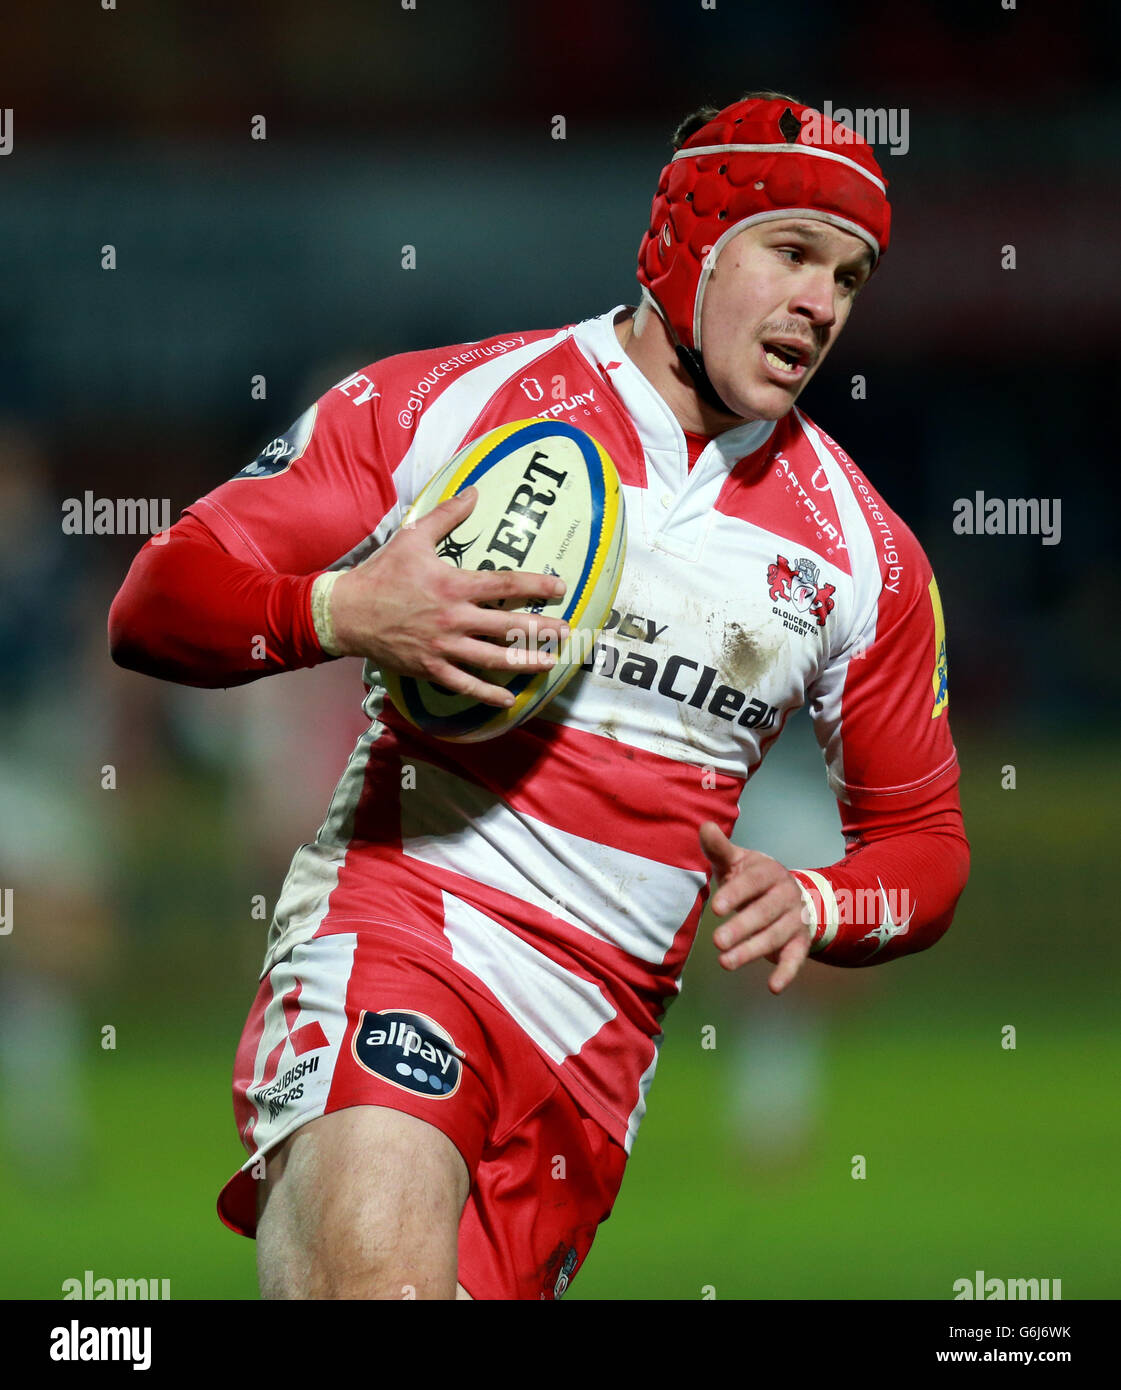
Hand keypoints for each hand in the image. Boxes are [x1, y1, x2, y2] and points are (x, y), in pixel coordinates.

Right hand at [330, 487, 569, 706]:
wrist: (347, 612)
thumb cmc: (381, 574)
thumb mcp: (413, 537)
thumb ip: (447, 515)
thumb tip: (474, 492)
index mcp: (454, 585)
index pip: (506, 586)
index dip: (537, 586)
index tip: (560, 588)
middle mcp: (454, 619)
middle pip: (508, 626)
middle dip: (542, 630)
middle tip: (566, 632)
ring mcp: (444, 647)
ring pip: (493, 659)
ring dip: (525, 662)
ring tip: (550, 663)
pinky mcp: (431, 668)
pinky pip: (465, 685)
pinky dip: (487, 694)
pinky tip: (508, 699)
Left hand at [698, 821, 811, 994]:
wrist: (790, 894)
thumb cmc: (752, 878)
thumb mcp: (737, 861)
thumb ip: (720, 848)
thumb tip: (704, 826)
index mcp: (769, 872)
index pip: (754, 882)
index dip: (736, 894)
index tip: (716, 907)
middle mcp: (787, 895)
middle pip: (765, 912)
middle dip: (742, 927)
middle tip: (717, 941)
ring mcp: (795, 920)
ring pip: (776, 937)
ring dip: (752, 951)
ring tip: (725, 963)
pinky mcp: (800, 942)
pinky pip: (796, 959)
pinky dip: (787, 973)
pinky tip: (773, 987)